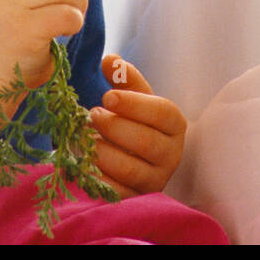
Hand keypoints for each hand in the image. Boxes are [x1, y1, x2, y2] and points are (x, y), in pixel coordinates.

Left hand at [89, 55, 186, 196]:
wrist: (135, 159)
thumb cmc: (135, 122)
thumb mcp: (134, 98)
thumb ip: (123, 77)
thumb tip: (110, 60)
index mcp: (175, 125)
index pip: (162, 113)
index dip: (134, 104)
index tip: (107, 95)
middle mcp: (172, 155)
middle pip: (146, 142)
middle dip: (114, 126)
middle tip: (92, 115)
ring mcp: (155, 180)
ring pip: (130, 169)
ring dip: (102, 151)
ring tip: (85, 137)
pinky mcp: (136, 199)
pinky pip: (116, 192)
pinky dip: (97, 176)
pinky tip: (84, 160)